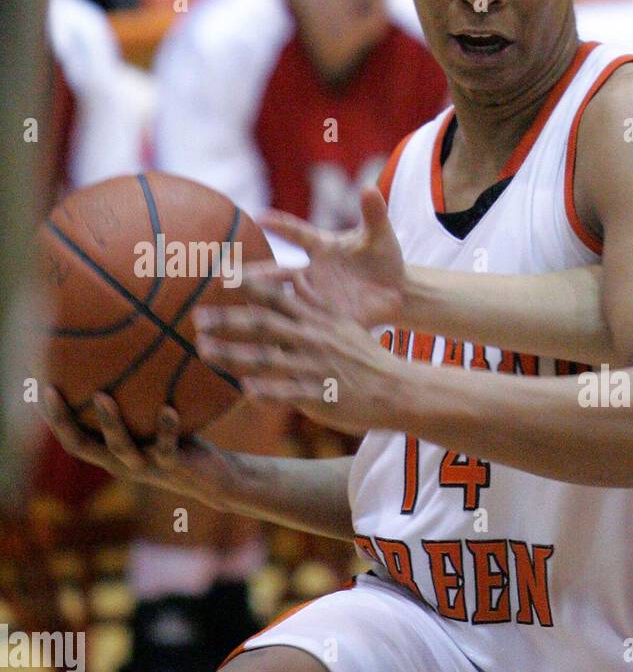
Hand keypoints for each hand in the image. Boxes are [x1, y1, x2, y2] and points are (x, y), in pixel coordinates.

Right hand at [38, 387, 236, 504]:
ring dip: (109, 422)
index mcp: (112, 454)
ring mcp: (147, 467)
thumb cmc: (181, 443)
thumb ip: (138, 403)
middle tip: (50, 391)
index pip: (72, 438)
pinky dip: (166, 428)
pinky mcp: (174, 468)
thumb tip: (127, 356)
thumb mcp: (153, 423)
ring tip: (102, 395)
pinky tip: (168, 408)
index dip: (52, 418)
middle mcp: (123, 463)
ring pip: (120, 447)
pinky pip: (166, 449)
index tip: (38, 389)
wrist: (218, 479)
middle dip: (62, 420)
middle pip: (81, 446)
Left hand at [194, 275, 404, 435]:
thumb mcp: (342, 324)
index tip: (218, 276)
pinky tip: (244, 391)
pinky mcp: (321, 395)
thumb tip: (297, 282)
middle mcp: (313, 339)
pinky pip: (289, 392)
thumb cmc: (365, 357)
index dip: (247, 286)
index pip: (277, 297)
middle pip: (265, 324)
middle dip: (229, 319)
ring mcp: (316, 367)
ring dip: (233, 353)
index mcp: (316, 320)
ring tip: (203, 350)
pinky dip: (267, 391)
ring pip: (268, 358)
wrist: (396, 389)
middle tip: (196, 317)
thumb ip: (315, 305)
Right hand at [248, 185, 405, 330]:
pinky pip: (299, 325)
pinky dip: (283, 332)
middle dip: (252, 274)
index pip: (297, 232)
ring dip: (260, 306)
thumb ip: (374, 213)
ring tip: (233, 308)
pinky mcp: (324, 319)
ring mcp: (315, 297)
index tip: (260, 217)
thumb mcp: (381, 237)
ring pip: (281, 301)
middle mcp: (311, 271)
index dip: (282, 225)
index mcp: (322, 246)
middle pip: (276, 272)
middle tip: (224, 274)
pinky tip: (263, 342)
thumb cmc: (385, 258)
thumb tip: (369, 187)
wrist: (396, 292)